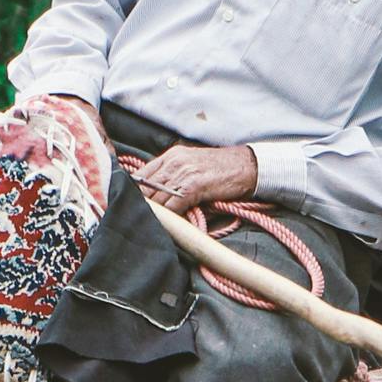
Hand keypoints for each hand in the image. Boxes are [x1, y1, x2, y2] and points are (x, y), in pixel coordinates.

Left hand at [134, 139, 258, 215]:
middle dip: (142, 206)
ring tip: (151, 226)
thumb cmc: (222, 171)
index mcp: (171, 156)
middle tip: (139, 221)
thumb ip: (174, 178)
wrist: (248, 167)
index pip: (141, 176)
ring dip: (154, 215)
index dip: (135, 194)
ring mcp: (182, 173)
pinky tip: (169, 226)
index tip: (132, 207)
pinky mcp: (192, 187)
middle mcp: (173, 161)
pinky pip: (171, 207)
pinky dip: (168, 219)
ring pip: (155, 199)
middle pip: (144, 189)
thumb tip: (157, 201)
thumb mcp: (193, 167)